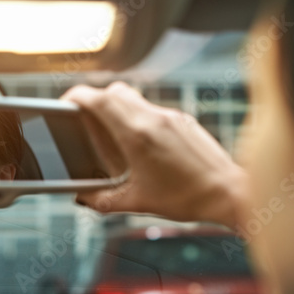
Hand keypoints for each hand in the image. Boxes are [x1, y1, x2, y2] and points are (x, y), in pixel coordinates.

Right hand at [61, 82, 248, 227]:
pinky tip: (141, 143)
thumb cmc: (187, 198)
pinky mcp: (184, 121)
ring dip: (118, 107)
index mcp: (138, 134)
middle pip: (115, 91)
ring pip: (135, 98)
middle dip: (95, 100)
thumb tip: (84, 198)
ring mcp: (171, 117)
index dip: (77, 96)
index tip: (66, 103)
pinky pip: (153, 110)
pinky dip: (139, 117)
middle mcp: (154, 118)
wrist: (227, 193)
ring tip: (111, 133)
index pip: (99, 98)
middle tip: (85, 118)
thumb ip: (104, 200)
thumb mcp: (138, 202)